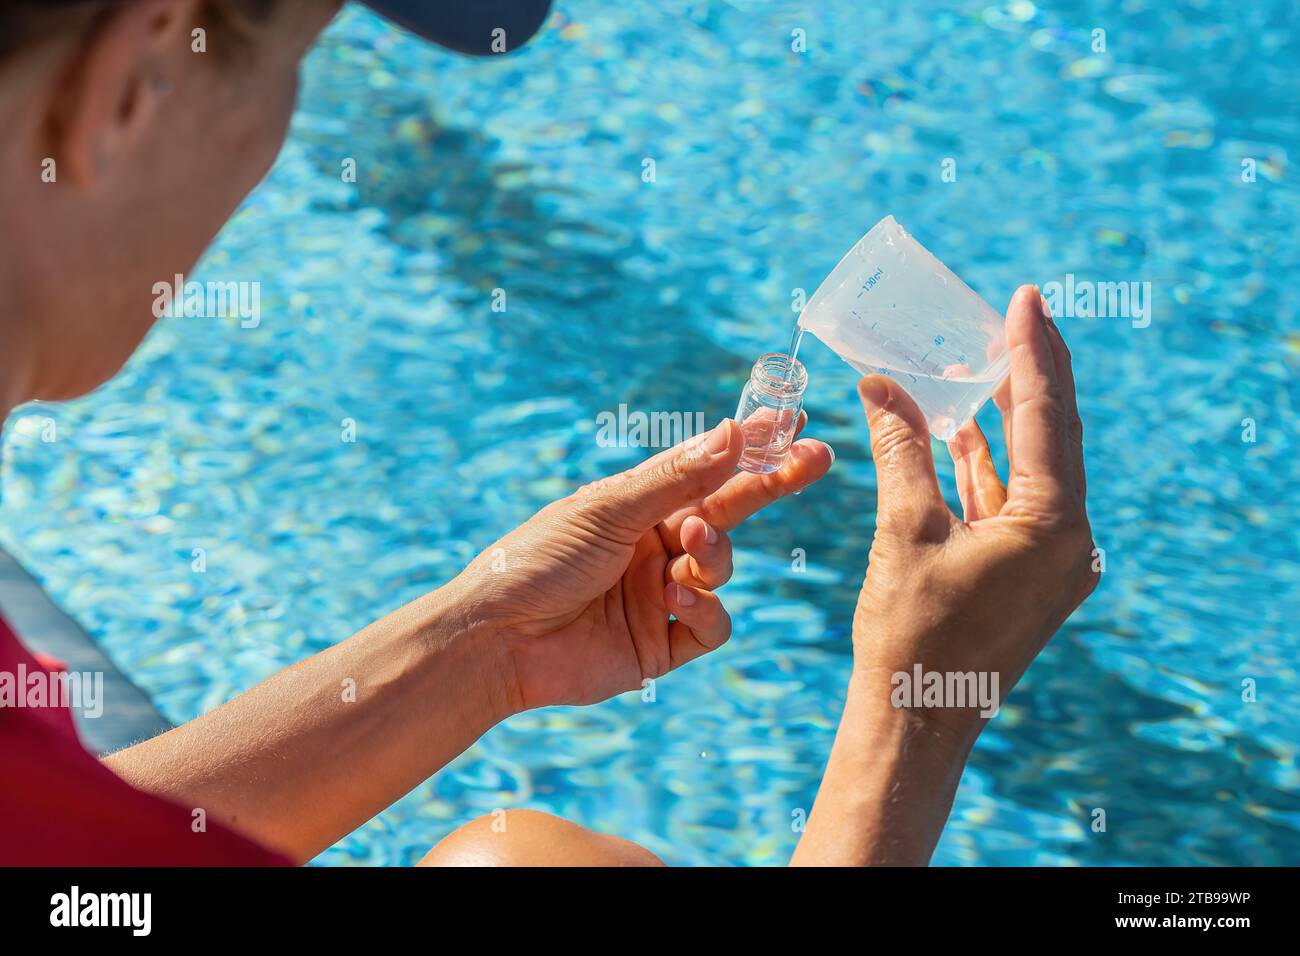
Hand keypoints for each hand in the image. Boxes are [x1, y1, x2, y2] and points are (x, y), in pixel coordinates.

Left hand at [444, 417, 833, 710]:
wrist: (498, 639)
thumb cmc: (538, 560)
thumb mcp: (607, 510)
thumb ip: (676, 478)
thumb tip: (733, 433)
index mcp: (638, 506)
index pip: (706, 469)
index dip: (749, 447)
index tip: (791, 422)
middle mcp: (654, 546)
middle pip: (728, 511)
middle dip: (770, 483)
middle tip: (814, 458)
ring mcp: (661, 595)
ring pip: (721, 568)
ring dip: (714, 554)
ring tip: (687, 545)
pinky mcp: (663, 645)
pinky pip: (713, 625)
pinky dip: (706, 610)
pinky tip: (678, 600)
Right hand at [851, 284, 1097, 744]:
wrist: (914, 722)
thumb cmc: (909, 633)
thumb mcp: (903, 529)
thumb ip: (900, 451)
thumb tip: (878, 387)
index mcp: (1053, 524)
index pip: (1046, 415)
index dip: (1030, 350)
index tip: (1024, 297)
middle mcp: (1069, 540)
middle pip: (1052, 435)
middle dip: (1028, 374)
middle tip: (1013, 314)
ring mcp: (1052, 561)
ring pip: (1033, 469)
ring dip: (1004, 420)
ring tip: (980, 363)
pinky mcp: (1027, 575)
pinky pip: (1014, 503)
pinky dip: (988, 467)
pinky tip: (962, 434)